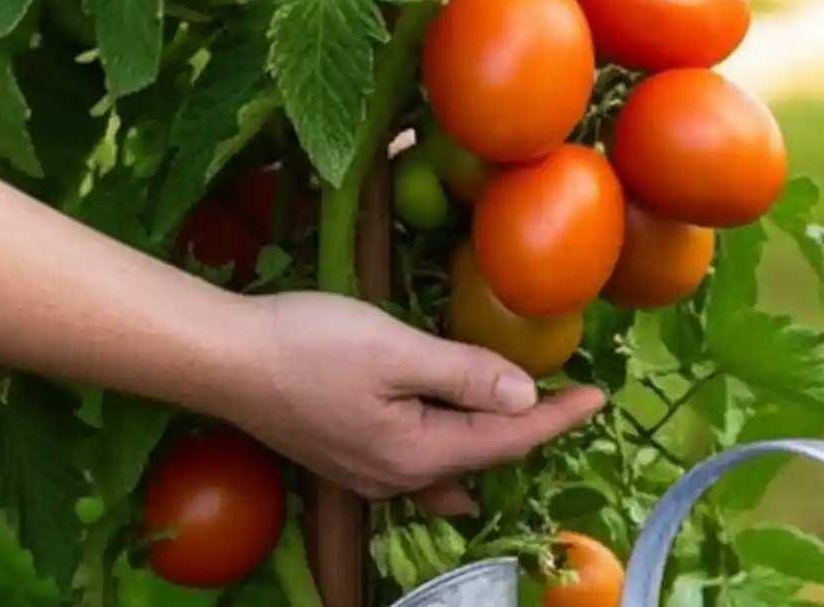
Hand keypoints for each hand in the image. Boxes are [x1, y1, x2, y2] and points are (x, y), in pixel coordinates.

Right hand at [212, 292, 604, 511]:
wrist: (224, 358)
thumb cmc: (308, 345)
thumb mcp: (395, 351)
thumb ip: (464, 375)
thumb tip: (525, 397)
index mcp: (417, 453)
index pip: (506, 437)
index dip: (556, 416)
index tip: (599, 396)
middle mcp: (395, 477)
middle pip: (480, 456)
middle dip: (528, 430)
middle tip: (571, 400)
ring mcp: (365, 472)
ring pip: (449, 464)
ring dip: (490, 444)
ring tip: (527, 432)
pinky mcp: (343, 456)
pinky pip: (417, 467)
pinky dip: (449, 459)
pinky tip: (452, 477)